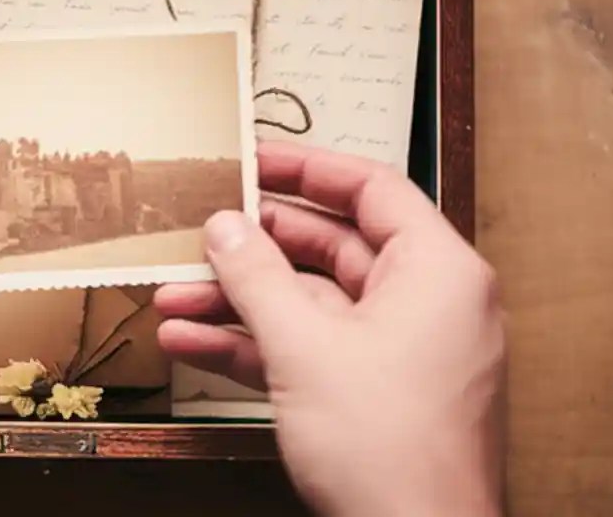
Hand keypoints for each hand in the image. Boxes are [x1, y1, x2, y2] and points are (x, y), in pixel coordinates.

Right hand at [156, 141, 503, 516]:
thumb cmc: (391, 450)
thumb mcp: (304, 346)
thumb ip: (256, 276)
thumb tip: (225, 226)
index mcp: (437, 271)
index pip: (372, 189)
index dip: (306, 168)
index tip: (253, 161)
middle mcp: (427, 304)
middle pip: (330, 248)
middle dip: (253, 248)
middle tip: (199, 232)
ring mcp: (401, 352)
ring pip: (310, 304)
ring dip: (239, 302)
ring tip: (174, 297)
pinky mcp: (375, 394)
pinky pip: (311, 350)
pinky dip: (256, 346)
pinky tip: (194, 343)